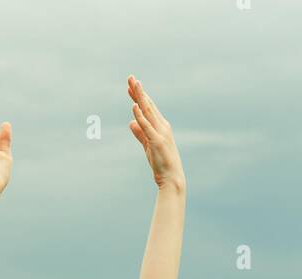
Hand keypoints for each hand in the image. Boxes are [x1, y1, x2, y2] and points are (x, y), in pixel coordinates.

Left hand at [127, 75, 184, 190]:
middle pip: (147, 105)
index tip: (131, 86)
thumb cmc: (161, 163)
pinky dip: (140, 116)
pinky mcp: (156, 141)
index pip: (148, 108)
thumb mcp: (148, 146)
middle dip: (138, 91)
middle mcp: (162, 126)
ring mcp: (160, 132)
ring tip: (133, 84)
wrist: (171, 178)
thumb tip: (131, 123)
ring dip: (140, 97)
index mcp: (160, 126)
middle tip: (130, 77)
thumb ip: (140, 134)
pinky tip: (134, 106)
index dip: (139, 96)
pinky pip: (146, 126)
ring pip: (147, 111)